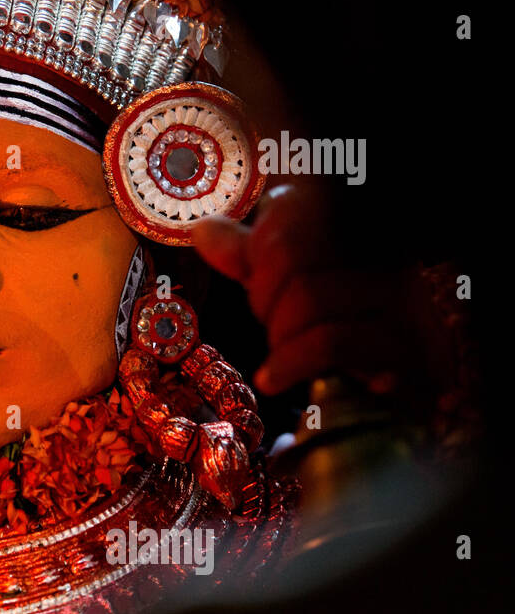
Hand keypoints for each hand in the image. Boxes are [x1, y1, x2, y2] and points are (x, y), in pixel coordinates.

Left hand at [192, 184, 438, 401]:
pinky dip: (288, 364)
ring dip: (279, 337)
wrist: (400, 396)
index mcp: (358, 232)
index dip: (258, 258)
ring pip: (306, 297)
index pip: (286, 216)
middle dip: (264, 301)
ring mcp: (404, 298)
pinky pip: (328, 342)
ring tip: (285, 357)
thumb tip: (204, 230)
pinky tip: (272, 379)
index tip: (264, 291)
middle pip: (290, 252)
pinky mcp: (408, 347)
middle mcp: (386, 255)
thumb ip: (251, 258)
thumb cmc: (339, 336)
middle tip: (276, 328)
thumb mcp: (287, 289)